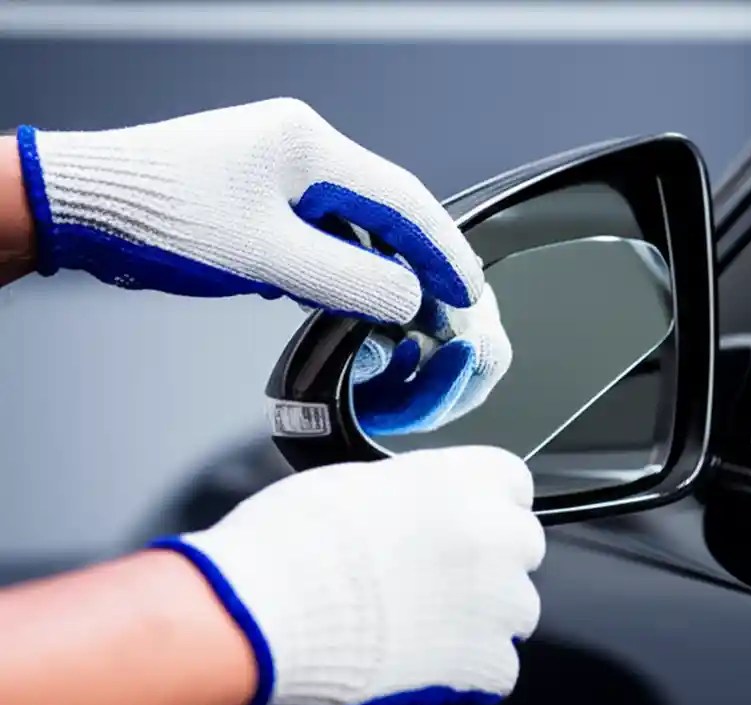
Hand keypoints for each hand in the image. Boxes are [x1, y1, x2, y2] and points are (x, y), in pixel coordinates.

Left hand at [17, 99, 510, 429]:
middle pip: (382, 210)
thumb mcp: (270, 259)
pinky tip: (343, 299)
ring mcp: (275, 171)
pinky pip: (316, 231)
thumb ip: (351, 282)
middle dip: (418, 260)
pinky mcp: (255, 196)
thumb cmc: (162, 216)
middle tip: (448, 305)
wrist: (81, 207)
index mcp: (309, 147)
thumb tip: (408, 301)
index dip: (444, 250)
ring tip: (403, 313)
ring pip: (350, 224)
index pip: (404, 200)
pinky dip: (337, 266)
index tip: (469, 289)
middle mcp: (298, 150)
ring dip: (376, 268)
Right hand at [150, 446, 544, 704]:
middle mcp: (494, 534)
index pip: (512, 484)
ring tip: (418, 626)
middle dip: (487, 563)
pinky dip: (467, 674)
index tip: (457, 524)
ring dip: (480, 618)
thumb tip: (418, 511)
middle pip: (521, 546)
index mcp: (465, 479)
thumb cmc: (290, 543)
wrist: (262, 611)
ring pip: (516, 610)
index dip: (482, 506)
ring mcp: (498, 601)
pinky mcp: (486, 663)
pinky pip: (499, 670)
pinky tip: (420, 663)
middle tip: (432, 580)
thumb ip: (413, 494)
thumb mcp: (357, 483)